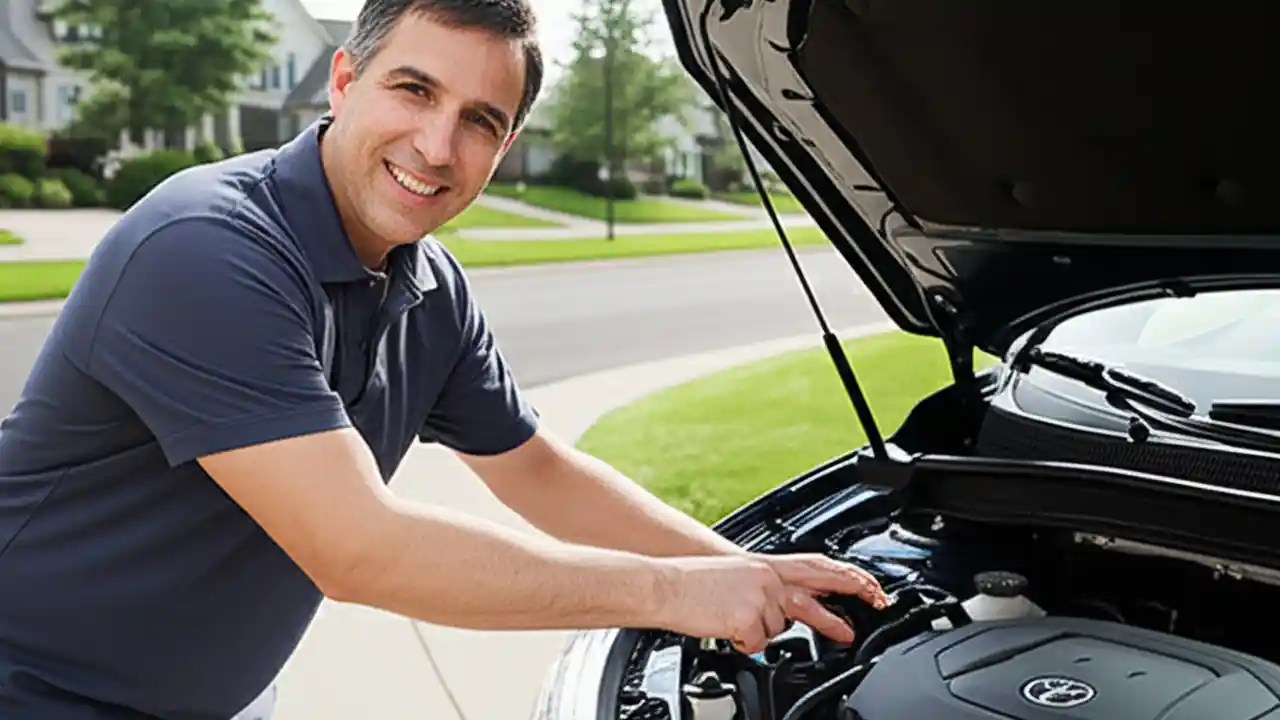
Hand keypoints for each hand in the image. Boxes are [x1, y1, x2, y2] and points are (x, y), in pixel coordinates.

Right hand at [650, 554, 885, 654]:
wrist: (665, 584)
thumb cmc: (693, 582)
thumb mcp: (737, 574)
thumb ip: (765, 586)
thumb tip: (784, 607)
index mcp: (764, 564)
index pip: (815, 567)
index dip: (846, 576)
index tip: (868, 585)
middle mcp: (767, 579)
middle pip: (814, 599)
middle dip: (845, 606)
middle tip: (873, 607)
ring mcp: (760, 599)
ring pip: (776, 630)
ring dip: (757, 631)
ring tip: (730, 618)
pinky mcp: (749, 619)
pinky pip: (756, 644)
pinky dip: (742, 642)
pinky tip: (725, 628)